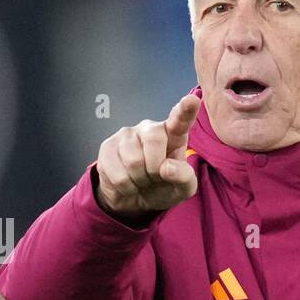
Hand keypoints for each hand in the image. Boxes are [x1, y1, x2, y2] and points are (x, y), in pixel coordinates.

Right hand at [96, 94, 201, 216]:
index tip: (192, 100)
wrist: (133, 200)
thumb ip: (184, 178)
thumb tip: (167, 168)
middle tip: (155, 178)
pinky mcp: (108, 146)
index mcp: (174, 135)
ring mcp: (127, 135)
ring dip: (140, 180)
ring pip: (134, 160)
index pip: (180, 120)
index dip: (186, 110)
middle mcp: (150, 129)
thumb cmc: (163, 187)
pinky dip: (126, 187)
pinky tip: (127, 183)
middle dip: (156, 168)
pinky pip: (118, 174)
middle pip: (154, 140)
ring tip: (141, 180)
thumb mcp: (183, 189)